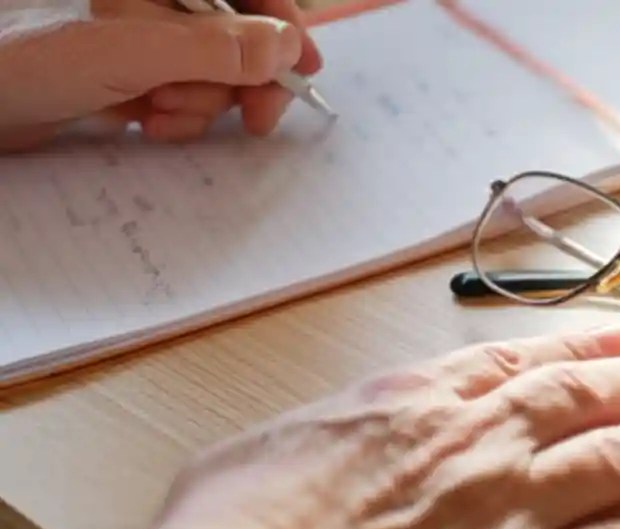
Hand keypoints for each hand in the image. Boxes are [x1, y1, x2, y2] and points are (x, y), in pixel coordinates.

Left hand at [0, 0, 322, 151]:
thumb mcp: (126, 50)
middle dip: (237, 82)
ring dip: (198, 106)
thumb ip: (212, 48)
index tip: (303, 71)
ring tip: (156, 115)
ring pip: (211, 73)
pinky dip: (174, 117)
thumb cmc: (17, 56)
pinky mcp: (125, 71)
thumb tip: (284, 47)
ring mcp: (138, 33)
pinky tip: (143, 124)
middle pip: (237, 36)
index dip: (282, 26)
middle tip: (248, 120)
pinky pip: (180, 95)